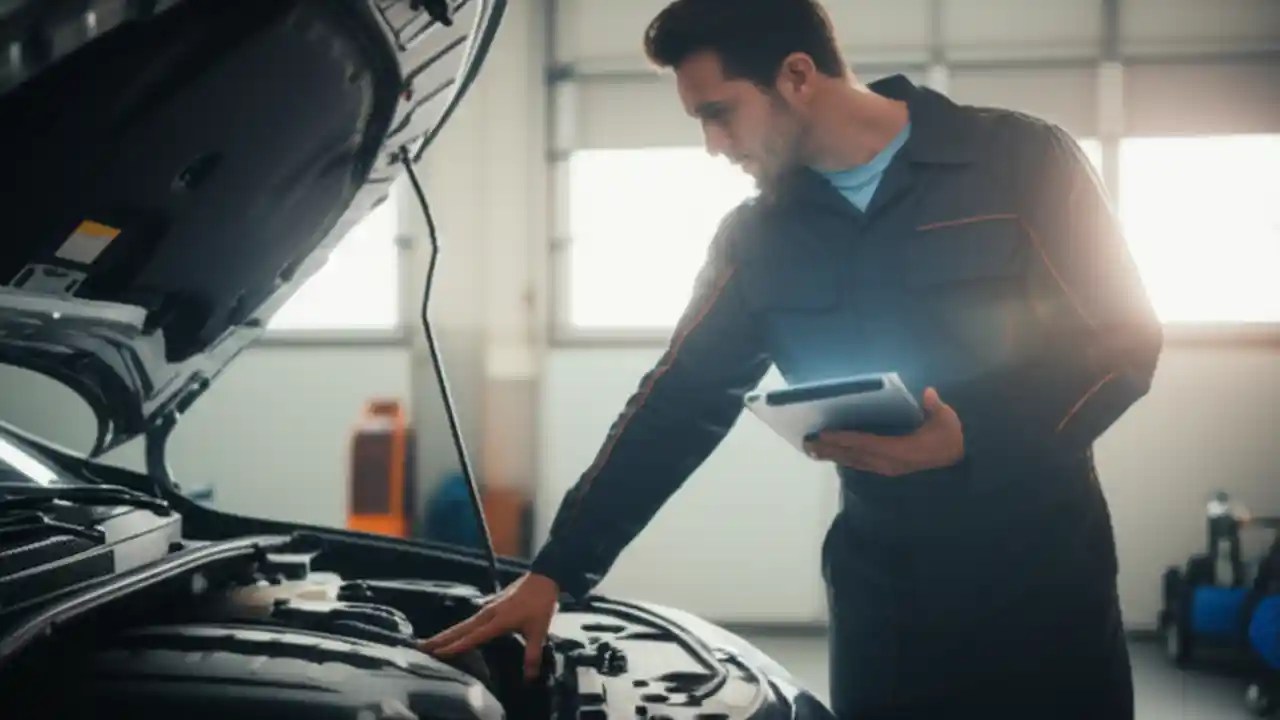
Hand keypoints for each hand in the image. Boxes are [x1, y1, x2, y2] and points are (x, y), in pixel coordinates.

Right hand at [418, 572, 560, 680]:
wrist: (544, 577)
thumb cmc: (541, 603)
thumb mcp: (539, 631)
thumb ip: (532, 654)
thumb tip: (529, 677)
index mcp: (498, 620)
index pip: (472, 636)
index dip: (455, 646)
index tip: (437, 653)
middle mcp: (489, 613)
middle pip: (461, 628)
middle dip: (441, 638)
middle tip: (420, 646)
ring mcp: (489, 607)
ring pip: (464, 623)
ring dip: (448, 633)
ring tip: (433, 643)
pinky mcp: (493, 604)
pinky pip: (472, 619)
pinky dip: (461, 627)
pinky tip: (458, 632)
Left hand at [803, 387, 963, 476]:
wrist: (958, 459)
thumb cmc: (950, 437)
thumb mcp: (946, 420)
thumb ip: (934, 407)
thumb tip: (927, 393)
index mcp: (899, 450)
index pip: (866, 443)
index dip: (844, 439)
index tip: (824, 434)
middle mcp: (888, 462)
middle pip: (853, 455)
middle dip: (830, 449)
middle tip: (807, 443)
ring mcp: (886, 467)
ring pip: (854, 461)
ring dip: (833, 455)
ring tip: (812, 450)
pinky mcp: (887, 467)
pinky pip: (861, 463)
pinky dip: (845, 457)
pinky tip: (834, 454)